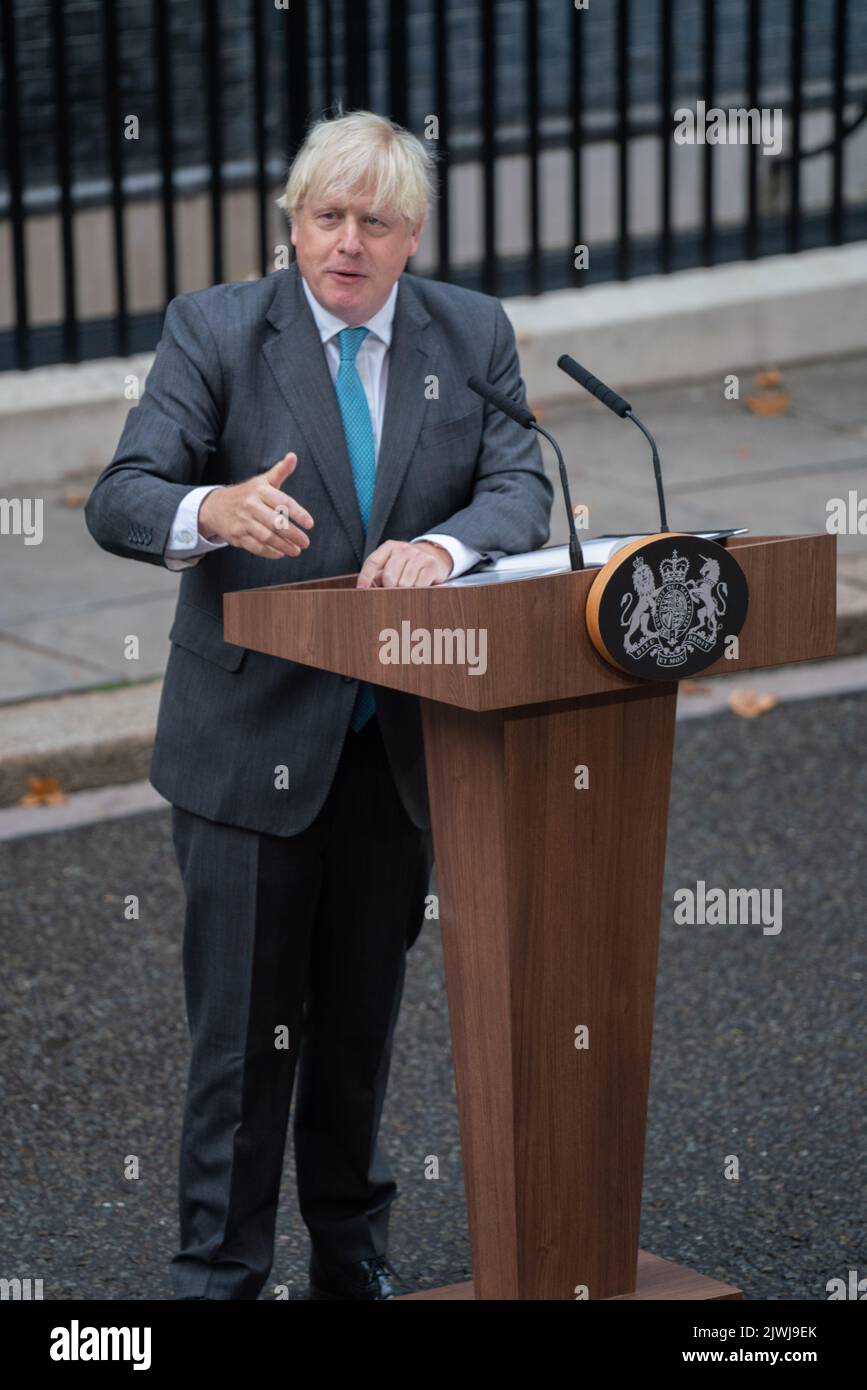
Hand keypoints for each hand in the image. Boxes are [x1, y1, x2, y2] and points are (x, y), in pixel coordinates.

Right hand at [198, 452, 313, 559]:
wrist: (215, 506)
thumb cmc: (247, 494)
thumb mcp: (262, 481)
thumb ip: (280, 471)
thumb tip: (293, 456)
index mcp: (260, 490)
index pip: (283, 502)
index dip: (298, 513)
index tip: (310, 524)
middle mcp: (250, 505)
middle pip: (276, 522)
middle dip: (293, 534)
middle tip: (306, 542)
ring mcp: (242, 521)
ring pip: (266, 536)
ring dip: (283, 545)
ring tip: (296, 550)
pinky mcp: (236, 535)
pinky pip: (255, 546)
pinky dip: (269, 552)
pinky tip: (280, 554)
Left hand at [356, 539, 452, 589]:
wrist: (434, 555)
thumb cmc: (406, 565)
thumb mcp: (390, 565)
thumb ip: (378, 575)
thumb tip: (366, 589)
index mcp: (389, 547)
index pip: (373, 562)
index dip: (365, 577)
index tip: (361, 589)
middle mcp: (403, 548)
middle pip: (389, 577)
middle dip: (389, 588)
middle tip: (393, 591)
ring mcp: (418, 555)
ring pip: (404, 583)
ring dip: (404, 591)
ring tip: (407, 589)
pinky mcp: (430, 564)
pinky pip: (419, 586)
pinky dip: (416, 592)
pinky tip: (417, 588)